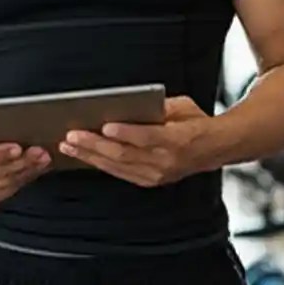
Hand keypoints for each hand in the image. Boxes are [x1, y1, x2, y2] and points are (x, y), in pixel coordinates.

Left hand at [60, 96, 212, 187]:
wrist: (214, 149)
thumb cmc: (196, 123)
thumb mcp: (182, 106)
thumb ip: (157, 106)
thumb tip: (129, 104)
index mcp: (177, 139)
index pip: (147, 137)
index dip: (125, 133)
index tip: (105, 126)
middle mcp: (166, 161)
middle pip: (124, 154)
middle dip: (94, 145)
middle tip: (72, 135)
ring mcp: (157, 174)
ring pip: (117, 166)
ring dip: (90, 156)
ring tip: (69, 146)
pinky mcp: (150, 181)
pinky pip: (119, 173)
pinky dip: (99, 164)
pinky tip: (83, 156)